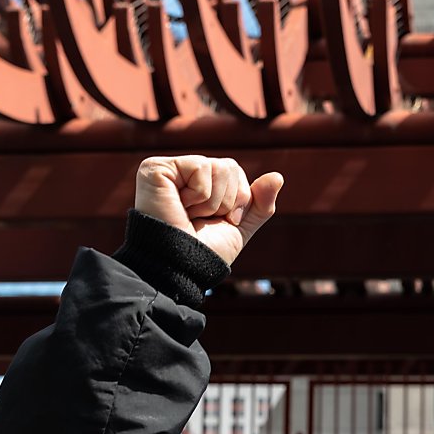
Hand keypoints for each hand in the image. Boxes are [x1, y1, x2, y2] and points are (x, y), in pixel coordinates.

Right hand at [133, 155, 282, 265]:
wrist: (180, 268)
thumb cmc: (203, 252)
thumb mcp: (239, 228)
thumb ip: (260, 204)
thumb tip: (278, 176)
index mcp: (198, 183)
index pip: (234, 171)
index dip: (238, 200)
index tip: (218, 221)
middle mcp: (182, 172)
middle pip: (229, 166)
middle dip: (226, 201)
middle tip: (200, 219)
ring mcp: (168, 169)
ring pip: (218, 166)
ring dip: (212, 202)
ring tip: (189, 215)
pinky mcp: (156, 169)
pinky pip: (201, 167)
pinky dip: (199, 195)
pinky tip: (180, 208)